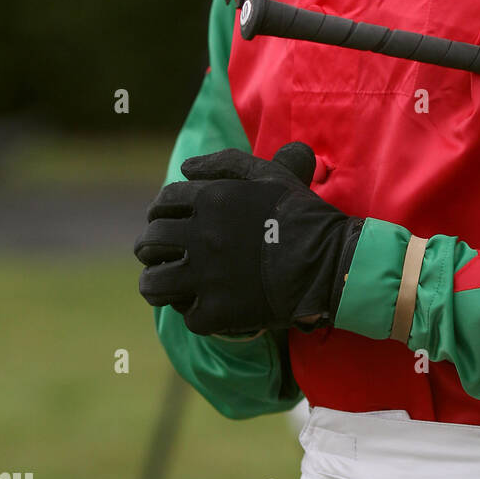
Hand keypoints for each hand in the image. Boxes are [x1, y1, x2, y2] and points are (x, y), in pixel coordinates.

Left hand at [134, 143, 362, 336]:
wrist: (329, 261)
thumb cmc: (301, 213)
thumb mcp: (269, 174)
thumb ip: (226, 163)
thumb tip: (185, 167)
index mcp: (212, 198)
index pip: (164, 202)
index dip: (159, 210)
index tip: (164, 220)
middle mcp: (201, 235)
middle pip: (151, 241)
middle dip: (149, 246)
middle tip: (158, 253)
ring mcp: (206, 276)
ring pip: (154, 284)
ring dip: (155, 283)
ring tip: (164, 285)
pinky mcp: (216, 311)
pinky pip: (187, 315)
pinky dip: (195, 312)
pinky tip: (206, 305)